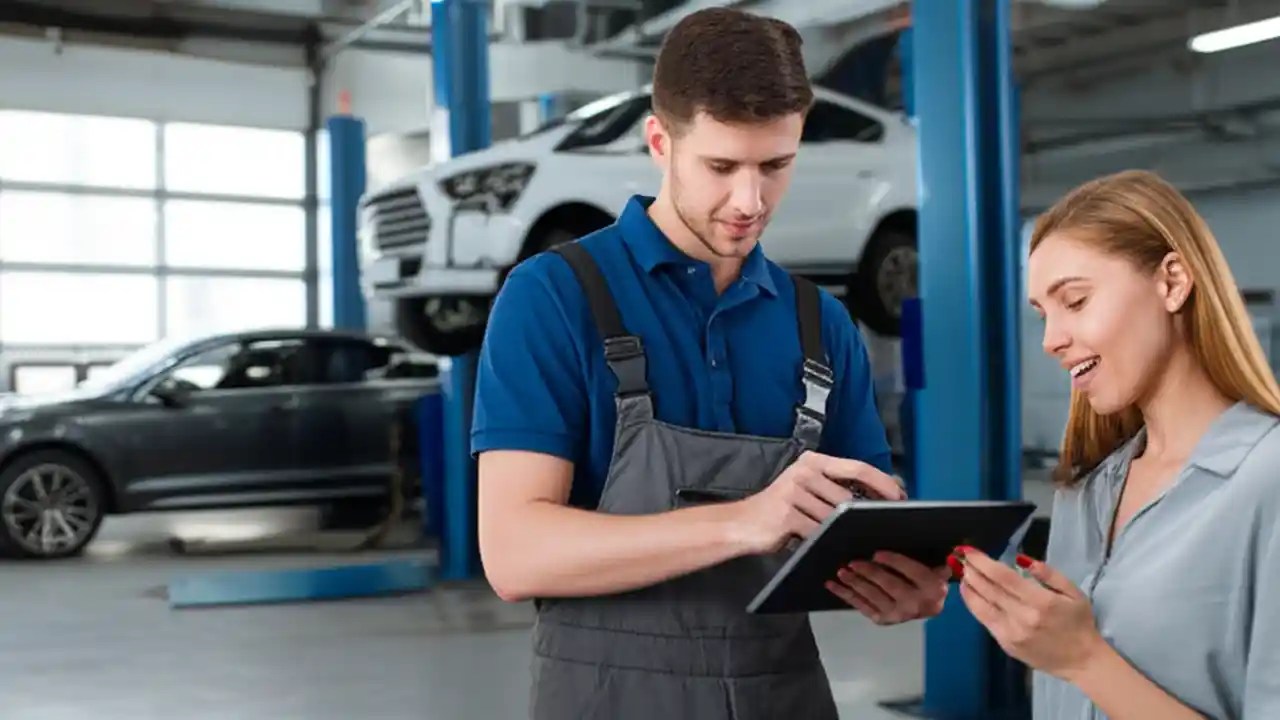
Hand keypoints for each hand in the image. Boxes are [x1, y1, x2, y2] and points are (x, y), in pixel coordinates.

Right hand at [730, 451, 905, 554]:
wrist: (742, 524)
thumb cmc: (781, 510)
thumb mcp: (808, 490)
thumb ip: (837, 488)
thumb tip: (880, 496)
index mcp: (813, 461)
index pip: (858, 467)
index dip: (883, 483)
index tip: (901, 497)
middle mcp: (804, 471)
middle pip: (849, 497)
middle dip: (864, 515)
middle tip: (877, 527)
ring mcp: (794, 491)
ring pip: (835, 517)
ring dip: (839, 531)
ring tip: (838, 537)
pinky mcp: (787, 514)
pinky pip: (818, 531)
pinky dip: (823, 540)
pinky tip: (823, 544)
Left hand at [825, 551, 949, 623]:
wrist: (930, 604)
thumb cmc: (926, 578)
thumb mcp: (933, 563)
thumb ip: (928, 552)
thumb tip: (921, 529)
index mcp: (933, 586)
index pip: (912, 571)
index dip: (894, 561)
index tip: (877, 554)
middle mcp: (918, 603)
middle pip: (891, 585)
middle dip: (871, 573)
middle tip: (854, 563)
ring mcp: (899, 614)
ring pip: (874, 596)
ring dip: (855, 583)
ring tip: (843, 572)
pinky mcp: (884, 619)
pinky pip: (861, 606)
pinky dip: (846, 594)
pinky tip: (833, 585)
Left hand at [956, 547, 1106, 679]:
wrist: (1082, 661)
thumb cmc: (1079, 623)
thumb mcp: (1073, 592)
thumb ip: (1048, 573)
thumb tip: (1020, 559)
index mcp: (1042, 601)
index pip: (1003, 577)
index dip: (983, 562)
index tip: (969, 551)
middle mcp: (1023, 617)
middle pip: (989, 589)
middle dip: (971, 570)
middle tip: (960, 557)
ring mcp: (1012, 633)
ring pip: (981, 605)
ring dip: (968, 586)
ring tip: (961, 572)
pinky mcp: (1006, 644)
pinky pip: (984, 620)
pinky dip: (973, 604)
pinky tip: (968, 592)